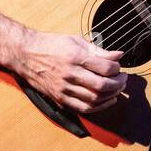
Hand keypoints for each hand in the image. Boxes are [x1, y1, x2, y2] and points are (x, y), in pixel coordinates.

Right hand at [10, 31, 126, 113]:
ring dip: (111, 96)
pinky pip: (84, 109)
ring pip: (94, 99)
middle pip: (102, 85)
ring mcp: (64, 89)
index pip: (105, 68)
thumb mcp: (76, 41)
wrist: (27, 55)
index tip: (118, 67)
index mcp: (75, 58)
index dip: (117, 69)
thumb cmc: (52, 46)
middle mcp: (69, 75)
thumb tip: (119, 55)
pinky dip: (99, 107)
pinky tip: (107, 100)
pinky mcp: (60, 99)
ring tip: (117, 89)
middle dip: (118, 84)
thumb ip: (99, 51)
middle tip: (123, 79)